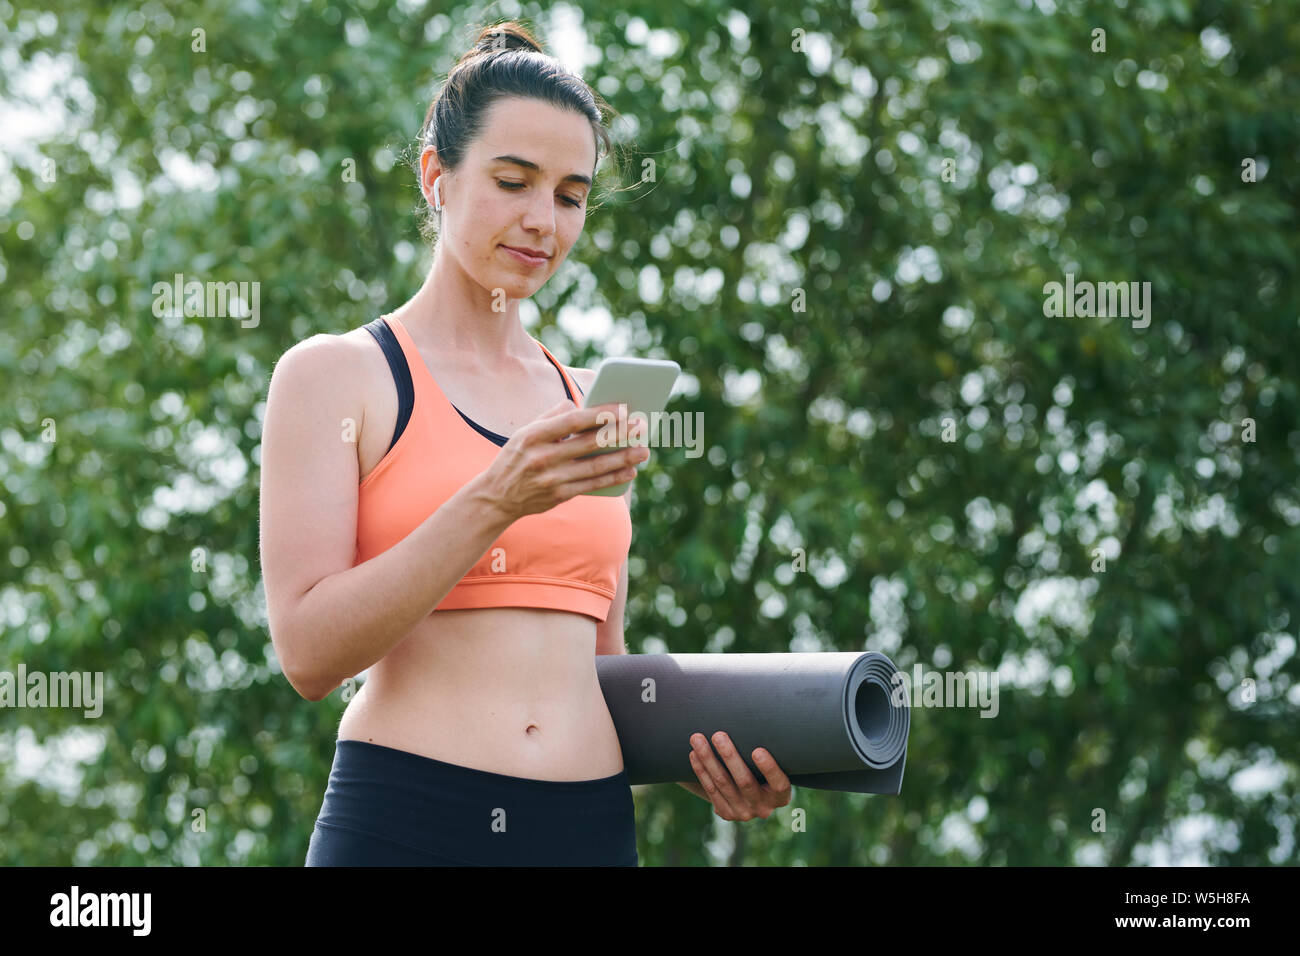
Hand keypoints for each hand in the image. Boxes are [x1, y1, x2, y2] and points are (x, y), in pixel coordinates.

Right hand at [476, 400, 648, 520]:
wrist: (496, 496)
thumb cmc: (516, 457)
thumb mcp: (525, 432)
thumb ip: (552, 416)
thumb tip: (583, 405)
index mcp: (533, 435)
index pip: (572, 421)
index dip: (599, 414)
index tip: (622, 408)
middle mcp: (543, 457)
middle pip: (589, 443)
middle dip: (619, 434)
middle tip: (642, 426)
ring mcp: (551, 479)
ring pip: (595, 467)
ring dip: (623, 458)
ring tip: (643, 450)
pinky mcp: (559, 496)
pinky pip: (592, 485)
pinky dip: (613, 479)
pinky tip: (630, 471)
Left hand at [679, 731, 791, 820]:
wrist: (751, 794)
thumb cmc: (765, 767)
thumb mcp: (776, 763)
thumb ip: (772, 748)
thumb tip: (761, 708)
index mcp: (781, 796)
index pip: (779, 784)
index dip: (769, 769)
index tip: (757, 750)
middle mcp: (764, 808)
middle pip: (745, 781)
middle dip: (729, 756)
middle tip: (718, 735)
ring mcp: (743, 813)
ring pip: (722, 783)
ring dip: (708, 759)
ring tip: (697, 738)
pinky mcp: (726, 813)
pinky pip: (710, 790)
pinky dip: (701, 770)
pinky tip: (693, 754)